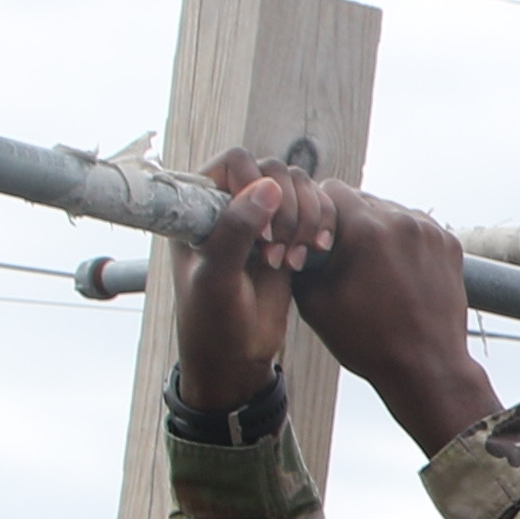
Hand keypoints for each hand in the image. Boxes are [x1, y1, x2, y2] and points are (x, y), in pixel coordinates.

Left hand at [169, 142, 318, 415]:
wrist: (236, 356)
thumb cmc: (212, 321)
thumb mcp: (217, 278)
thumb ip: (235, 231)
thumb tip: (268, 187)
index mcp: (199, 206)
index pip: (234, 162)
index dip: (254, 185)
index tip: (259, 231)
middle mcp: (229, 204)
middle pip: (272, 169)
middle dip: (285, 208)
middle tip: (275, 252)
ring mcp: (260, 218)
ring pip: (298, 186)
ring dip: (303, 219)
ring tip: (291, 259)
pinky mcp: (287, 234)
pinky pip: (315, 207)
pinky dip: (320, 225)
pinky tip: (313, 252)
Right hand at [265, 176, 502, 456]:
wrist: (426, 367)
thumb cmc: (367, 340)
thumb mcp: (314, 302)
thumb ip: (300, 259)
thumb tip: (294, 237)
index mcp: (366, 229)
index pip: (330, 190)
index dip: (315, 212)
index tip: (313, 235)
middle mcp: (402, 220)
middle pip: (362, 200)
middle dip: (347, 221)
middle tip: (341, 254)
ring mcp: (430, 231)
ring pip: (391, 212)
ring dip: (377, 230)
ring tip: (371, 267)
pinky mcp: (449, 244)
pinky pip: (416, 228)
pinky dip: (403, 242)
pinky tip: (396, 271)